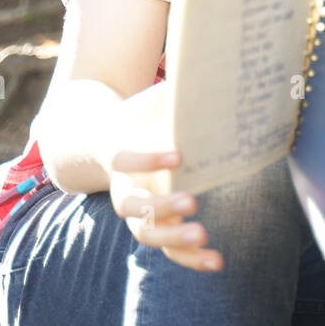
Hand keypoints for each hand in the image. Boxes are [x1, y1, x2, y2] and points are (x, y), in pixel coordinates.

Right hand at [106, 83, 222, 271]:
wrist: (106, 141)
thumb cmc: (137, 116)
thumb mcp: (150, 100)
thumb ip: (174, 90)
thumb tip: (211, 64)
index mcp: (118, 152)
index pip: (125, 159)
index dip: (148, 159)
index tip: (178, 154)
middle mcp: (122, 187)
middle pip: (131, 205)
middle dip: (161, 206)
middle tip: (193, 201)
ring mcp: (135, 212)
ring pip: (146, 233)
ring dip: (173, 237)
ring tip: (203, 235)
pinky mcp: (153, 227)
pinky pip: (167, 249)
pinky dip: (190, 259)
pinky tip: (218, 261)